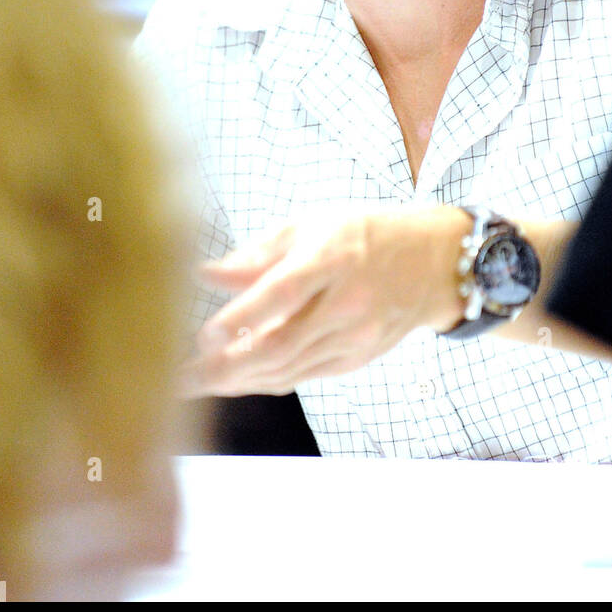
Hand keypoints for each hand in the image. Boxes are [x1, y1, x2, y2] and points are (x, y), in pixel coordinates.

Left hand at [177, 207, 468, 397]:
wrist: (433, 262)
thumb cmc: (363, 233)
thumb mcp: (312, 226)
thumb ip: (257, 255)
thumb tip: (203, 274)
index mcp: (334, 257)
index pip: (284, 291)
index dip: (242, 316)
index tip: (201, 335)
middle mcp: (348, 301)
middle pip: (281, 343)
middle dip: (224, 367)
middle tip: (178, 378)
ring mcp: (356, 336)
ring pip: (288, 368)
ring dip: (236, 381)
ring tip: (192, 385)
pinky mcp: (358, 359)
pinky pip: (303, 376)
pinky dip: (265, 382)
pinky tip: (233, 382)